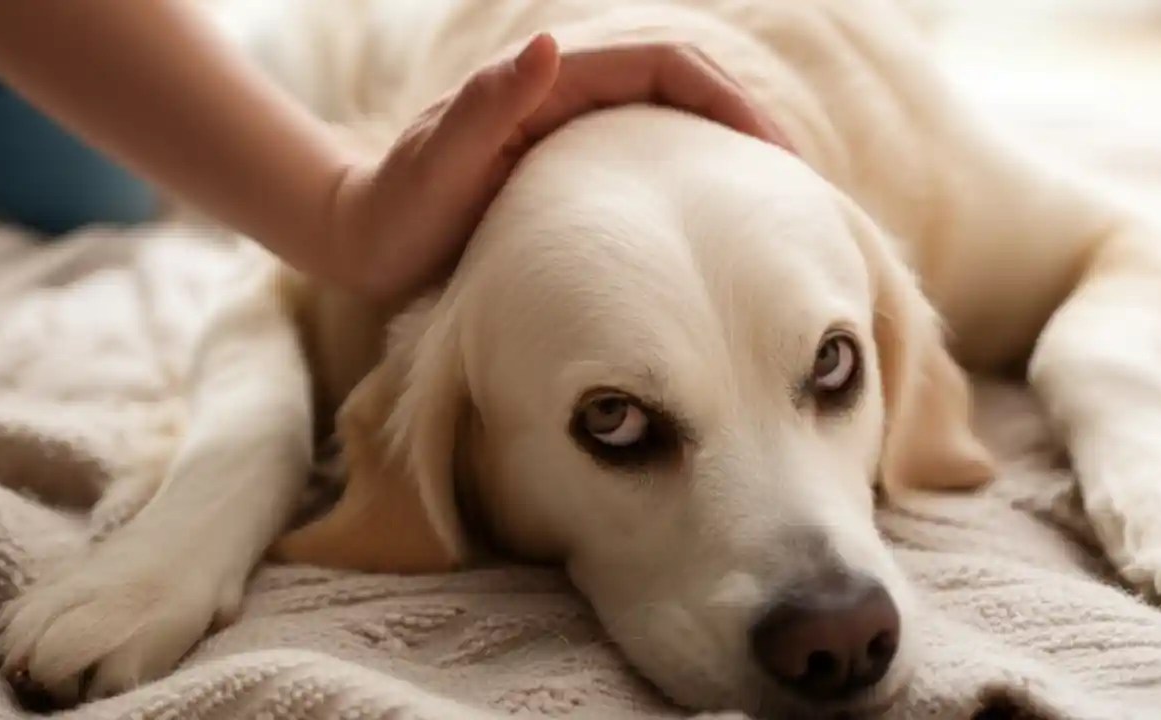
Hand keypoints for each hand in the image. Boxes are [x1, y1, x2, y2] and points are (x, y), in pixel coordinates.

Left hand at [323, 33, 787, 302]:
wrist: (361, 241)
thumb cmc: (394, 210)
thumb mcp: (432, 164)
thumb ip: (483, 107)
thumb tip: (550, 45)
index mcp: (553, 84)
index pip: (667, 67)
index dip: (731, 102)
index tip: (775, 159)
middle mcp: (573, 101)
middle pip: (686, 95)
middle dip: (749, 132)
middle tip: (799, 194)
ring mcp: (575, 139)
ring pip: (673, 134)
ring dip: (727, 164)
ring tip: (776, 217)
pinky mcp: (572, 178)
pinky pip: (649, 172)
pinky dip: (692, 192)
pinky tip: (713, 239)